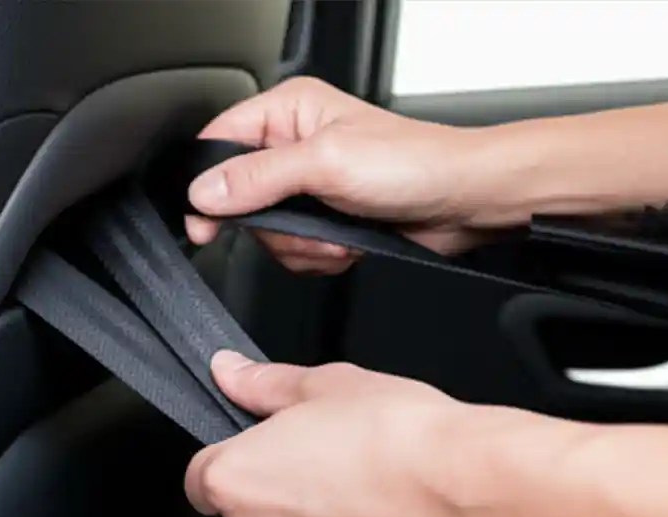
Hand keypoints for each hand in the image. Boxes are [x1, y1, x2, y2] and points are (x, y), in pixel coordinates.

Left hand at [184, 351, 496, 516]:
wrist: (478, 498)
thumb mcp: (329, 385)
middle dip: (284, 513)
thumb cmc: (408, 440)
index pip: (204, 481)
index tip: (273, 470)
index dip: (240, 470)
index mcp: (235, 481)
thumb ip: (264, 385)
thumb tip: (229, 372)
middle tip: (341, 490)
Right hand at [186, 77, 498, 273]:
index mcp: (287, 111)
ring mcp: (307, 184)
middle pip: (237, 198)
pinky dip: (316, 254)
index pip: (218, 142)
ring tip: (335, 232)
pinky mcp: (322, 217)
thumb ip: (258, 177)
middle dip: (272, 225)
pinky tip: (344, 242)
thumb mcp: (325, 164)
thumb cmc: (414, 164)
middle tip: (300, 223)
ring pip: (264, 232)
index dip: (206, 185)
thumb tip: (205, 192)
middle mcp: (292, 144)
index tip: (204, 222)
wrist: (463, 202)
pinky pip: (291, 249)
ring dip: (300, 244)